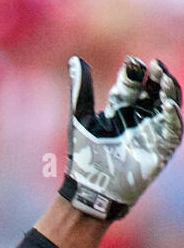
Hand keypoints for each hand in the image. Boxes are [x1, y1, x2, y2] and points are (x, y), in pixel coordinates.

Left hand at [60, 55, 181, 219]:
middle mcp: (137, 117)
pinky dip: (173, 116)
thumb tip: (75, 59)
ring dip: (169, 91)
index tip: (132, 62)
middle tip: (155, 65)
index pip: (131, 84)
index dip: (133, 72)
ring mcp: (151, 131)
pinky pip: (172, 129)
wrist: (91, 188)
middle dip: (155, 77)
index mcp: (119, 108)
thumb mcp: (81, 119)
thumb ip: (81, 90)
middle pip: (152, 90)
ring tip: (165, 79)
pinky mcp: (161, 147)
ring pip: (167, 104)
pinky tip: (169, 104)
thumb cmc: (84, 156)